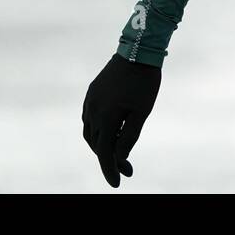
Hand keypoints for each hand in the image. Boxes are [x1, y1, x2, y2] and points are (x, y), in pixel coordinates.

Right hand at [82, 53, 161, 186]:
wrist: (137, 51)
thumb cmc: (144, 82)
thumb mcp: (142, 112)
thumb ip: (129, 136)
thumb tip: (119, 157)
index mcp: (106, 116)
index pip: (104, 152)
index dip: (110, 169)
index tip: (117, 183)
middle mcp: (93, 110)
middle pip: (97, 144)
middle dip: (110, 158)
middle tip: (127, 167)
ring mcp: (90, 100)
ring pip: (91, 132)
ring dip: (102, 144)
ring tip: (118, 151)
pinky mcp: (92, 92)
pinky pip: (89, 118)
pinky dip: (98, 130)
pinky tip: (111, 131)